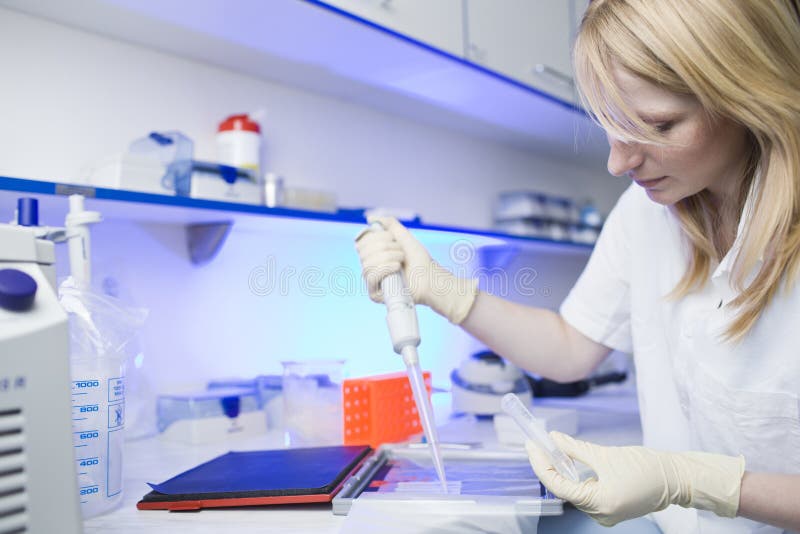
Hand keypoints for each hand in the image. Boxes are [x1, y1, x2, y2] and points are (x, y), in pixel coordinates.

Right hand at [354, 216, 477, 323]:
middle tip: (401, 252)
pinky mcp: (375, 294)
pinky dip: (384, 268)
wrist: (430, 277)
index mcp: (374, 254)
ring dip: (388, 257)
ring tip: (401, 260)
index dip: (375, 237)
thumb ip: (388, 224)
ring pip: (367, 263)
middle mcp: (370, 267)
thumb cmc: (419, 260)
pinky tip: (396, 268)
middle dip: (385, 247)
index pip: (361, 243)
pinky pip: (370, 277)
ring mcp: (372, 281)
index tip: (393, 238)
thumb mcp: (403, 236)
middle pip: (363, 251)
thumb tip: (369, 218)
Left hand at [526, 432, 744, 526]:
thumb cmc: (645, 467)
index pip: (558, 485)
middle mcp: (600, 514)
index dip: (541, 464)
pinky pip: (586, 494)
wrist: (675, 478)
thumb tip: (553, 439)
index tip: (531, 446)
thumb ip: (575, 449)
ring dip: (562, 472)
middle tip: (537, 444)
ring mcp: (606, 515)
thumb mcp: (605, 455)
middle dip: (549, 466)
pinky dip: (576, 478)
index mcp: (599, 503)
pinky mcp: (610, 509)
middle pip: (564, 489)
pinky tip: (569, 463)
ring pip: (574, 492)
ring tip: (550, 450)